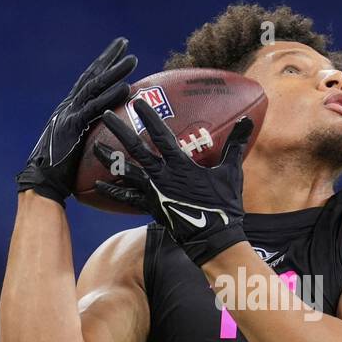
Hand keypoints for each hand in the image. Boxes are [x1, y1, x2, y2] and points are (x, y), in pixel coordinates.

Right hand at [16, 37, 137, 203]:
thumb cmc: (61, 172)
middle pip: (90, 76)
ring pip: (94, 87)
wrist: (42, 181)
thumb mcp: (77, 147)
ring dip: (114, 73)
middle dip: (108, 58)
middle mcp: (68, 106)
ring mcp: (69, 114)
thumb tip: (107, 136)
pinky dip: (110, 97)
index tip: (116, 52)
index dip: (102, 65)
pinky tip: (126, 88)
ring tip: (132, 60)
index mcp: (69, 109)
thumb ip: (89, 135)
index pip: (88, 81)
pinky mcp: (72, 126)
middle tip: (123, 42)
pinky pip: (95, 109)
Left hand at [93, 98, 254, 264]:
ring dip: (109, 158)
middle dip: (120, 130)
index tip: (137, 102)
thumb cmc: (224, 205)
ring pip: (126, 172)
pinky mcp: (150, 208)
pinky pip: (127, 198)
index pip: (161, 136)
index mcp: (180, 165)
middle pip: (135, 149)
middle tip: (106, 114)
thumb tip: (247, 119)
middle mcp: (162, 177)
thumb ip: (236, 144)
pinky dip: (112, 190)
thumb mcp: (231, 172)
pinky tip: (98, 184)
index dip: (149, 118)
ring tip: (94, 146)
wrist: (214, 239)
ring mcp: (154, 193)